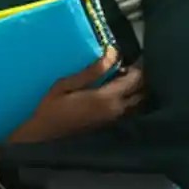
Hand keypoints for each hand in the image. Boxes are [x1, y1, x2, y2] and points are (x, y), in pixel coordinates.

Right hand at [10, 48, 143, 143]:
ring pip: (140, 102)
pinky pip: (132, 109)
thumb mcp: (65, 85)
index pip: (136, 79)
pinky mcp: (112, 124)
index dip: (137, 66)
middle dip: (140, 78)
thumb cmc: (51, 108)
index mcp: (106, 98)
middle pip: (143, 91)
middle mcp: (117, 109)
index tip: (128, 58)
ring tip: (121, 80)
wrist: (45, 135)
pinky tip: (117, 93)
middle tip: (125, 68)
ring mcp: (116, 119)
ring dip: (137, 89)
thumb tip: (112, 53)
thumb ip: (92, 71)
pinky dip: (131, 99)